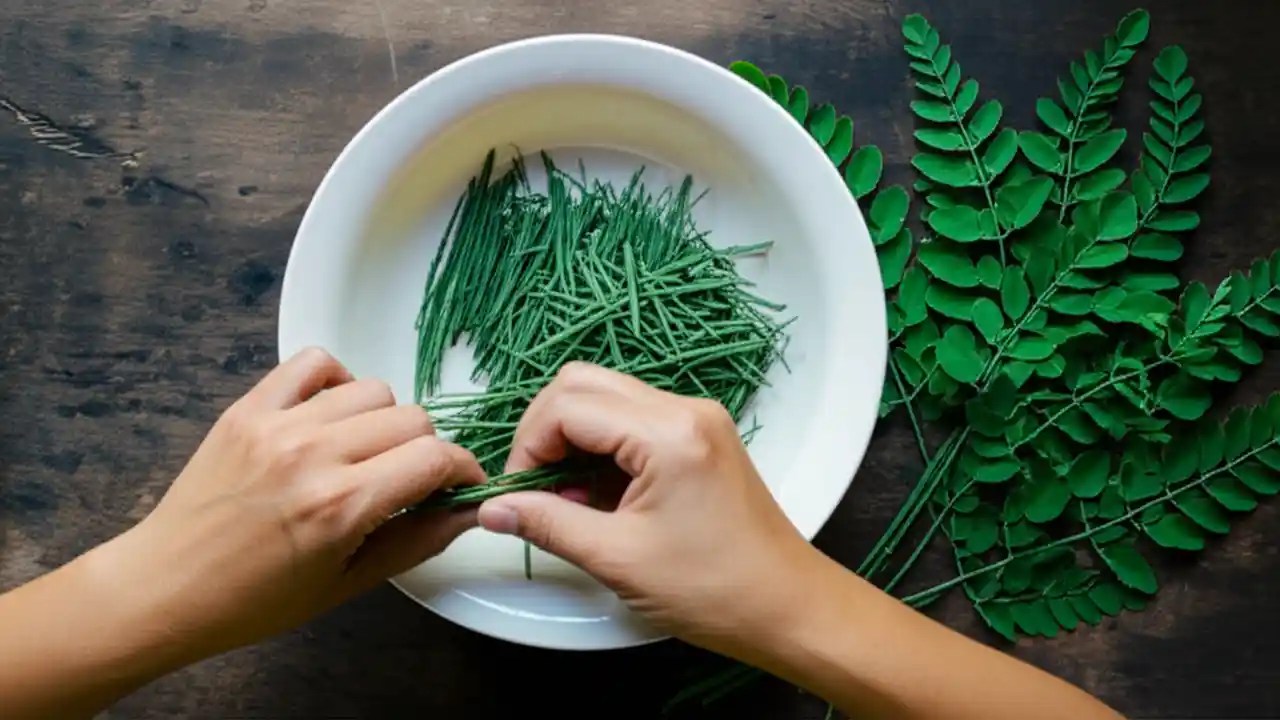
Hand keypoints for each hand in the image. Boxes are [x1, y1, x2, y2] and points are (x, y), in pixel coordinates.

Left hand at [96, 347, 483, 660]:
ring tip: (364, 451)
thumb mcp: (349, 583)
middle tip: (407, 479)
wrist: (167, 587)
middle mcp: (314, 455)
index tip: (460, 484)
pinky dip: (336, 381)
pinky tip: (331, 415)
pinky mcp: (248, 408)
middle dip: (425, 450)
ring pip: (373, 389)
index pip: (435, 458)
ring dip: (383, 420)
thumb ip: (419, 541)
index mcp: (342, 506)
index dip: (462, 470)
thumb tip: (471, 511)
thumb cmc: (256, 600)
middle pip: (412, 419)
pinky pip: (314, 362)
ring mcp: (278, 425)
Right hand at [475, 362, 820, 658]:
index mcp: (668, 432)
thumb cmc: (713, 590)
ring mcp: (697, 419)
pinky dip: (604, 448)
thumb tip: (492, 508)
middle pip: (584, 384)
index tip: (518, 494)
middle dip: (546, 431)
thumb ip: (548, 524)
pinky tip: (599, 497)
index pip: (568, 405)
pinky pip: (634, 421)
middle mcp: (685, 409)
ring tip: (570, 500)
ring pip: (607, 398)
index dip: (528, 445)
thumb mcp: (618, 559)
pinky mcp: (701, 437)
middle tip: (536, 489)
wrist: (788, 608)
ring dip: (574, 439)